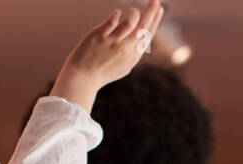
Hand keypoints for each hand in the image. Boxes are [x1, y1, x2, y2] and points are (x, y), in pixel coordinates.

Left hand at [50, 0, 164, 112]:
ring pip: (130, 23)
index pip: (148, 35)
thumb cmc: (103, 71)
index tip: (159, 9)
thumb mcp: (123, 65)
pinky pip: (112, 20)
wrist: (83, 77)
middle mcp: (125, 49)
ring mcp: (113, 42)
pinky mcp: (100, 36)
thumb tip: (139, 33)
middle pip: (143, 27)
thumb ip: (132, 50)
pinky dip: (117, 14)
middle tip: (156, 0)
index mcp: (133, 56)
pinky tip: (118, 13)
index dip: (155, 21)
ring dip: (134, 13)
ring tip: (133, 10)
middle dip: (151, 12)